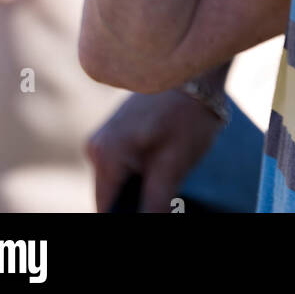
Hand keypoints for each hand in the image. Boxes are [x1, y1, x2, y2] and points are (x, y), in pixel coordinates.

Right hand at [86, 89, 222, 212]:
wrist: (198, 71)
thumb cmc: (187, 115)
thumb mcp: (172, 167)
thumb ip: (153, 206)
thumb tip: (147, 222)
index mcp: (104, 155)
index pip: (106, 211)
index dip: (126, 220)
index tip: (156, 212)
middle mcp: (96, 146)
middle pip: (111, 198)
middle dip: (135, 206)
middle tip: (167, 202)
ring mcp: (105, 138)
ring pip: (119, 184)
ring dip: (140, 193)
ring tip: (168, 184)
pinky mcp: (117, 134)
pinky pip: (124, 168)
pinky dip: (141, 177)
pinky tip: (164, 172)